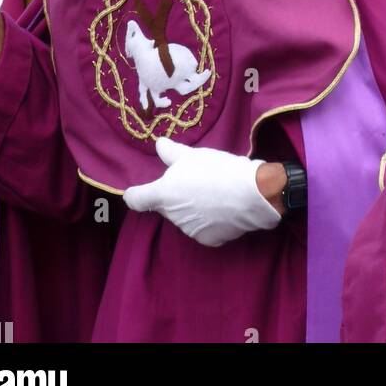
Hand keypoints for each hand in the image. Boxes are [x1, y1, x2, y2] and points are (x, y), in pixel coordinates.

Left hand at [123, 138, 282, 246]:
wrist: (251, 193)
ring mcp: (189, 231)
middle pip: (164, 206)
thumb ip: (171, 152)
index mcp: (163, 194)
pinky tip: (223, 208)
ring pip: (184, 217)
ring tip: (212, 192)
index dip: (135, 194)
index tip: (138, 190)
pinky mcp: (208, 240)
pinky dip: (209, 221)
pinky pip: (203, 228)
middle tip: (193, 181)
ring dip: (191, 208)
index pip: (136, 199)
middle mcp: (172, 216)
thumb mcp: (193, 155)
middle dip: (173, 196)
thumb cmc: (217, 169)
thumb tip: (158, 145)